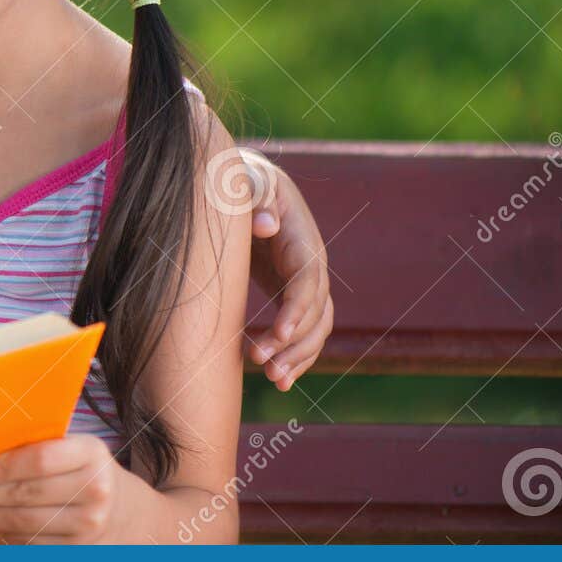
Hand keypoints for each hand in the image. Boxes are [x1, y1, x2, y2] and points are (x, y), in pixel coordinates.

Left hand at [0, 435, 126, 543]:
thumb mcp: (71, 449)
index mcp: (90, 453)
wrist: (130, 514)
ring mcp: (89, 526)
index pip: (37, 460)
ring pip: (22, 524)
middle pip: (24, 496)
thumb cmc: (83, 471)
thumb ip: (31, 448)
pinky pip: (28, 544)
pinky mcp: (79, 552)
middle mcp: (95, 490)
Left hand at [242, 148, 333, 390]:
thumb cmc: (245, 181)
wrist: (251, 185)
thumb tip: (266, 224)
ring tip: (272, 379)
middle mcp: (311, 264)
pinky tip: (276, 377)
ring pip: (316, 328)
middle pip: (316, 313)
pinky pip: (304, 330)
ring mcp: (304, 281)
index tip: (280, 334)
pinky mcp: (291, 293)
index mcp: (301, 239)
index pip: (308, 281)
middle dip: (294, 343)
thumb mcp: (247, 182)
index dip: (297, 309)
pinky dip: (295, 355)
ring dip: (298, 357)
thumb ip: (255, 198)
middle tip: (262, 364)